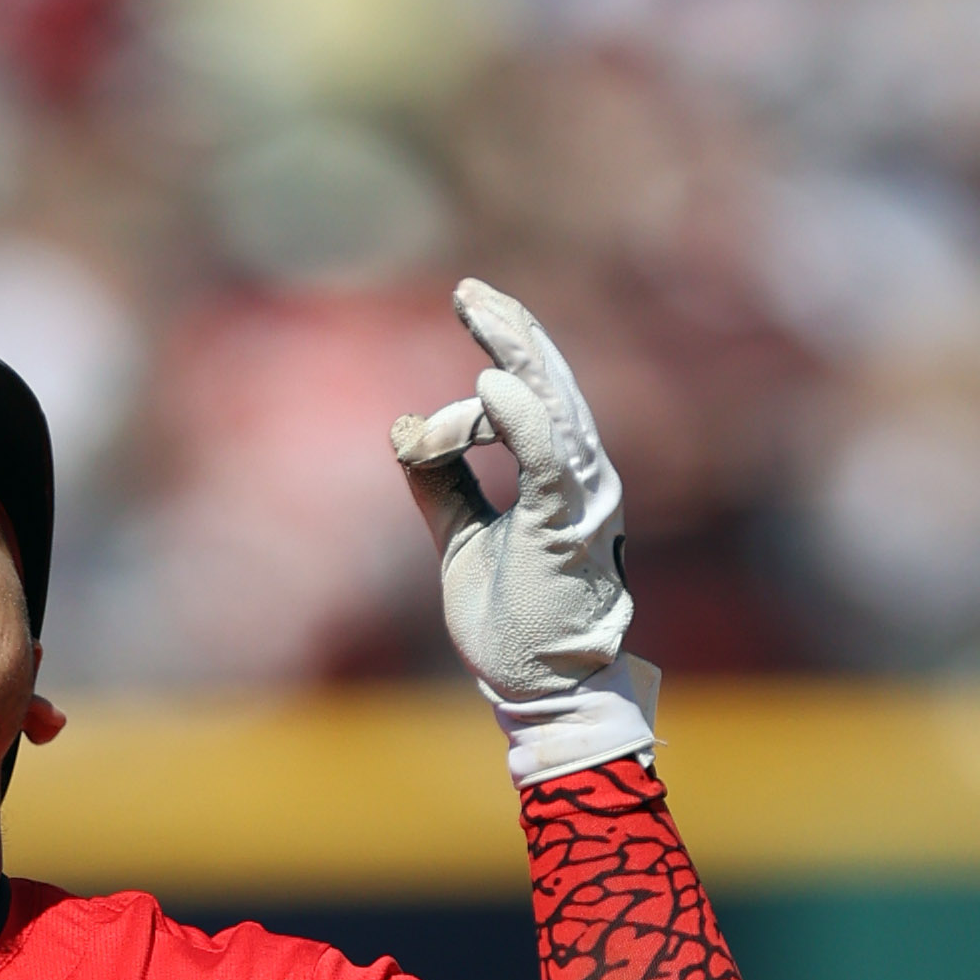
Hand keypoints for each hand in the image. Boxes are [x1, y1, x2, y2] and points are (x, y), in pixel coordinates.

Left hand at [392, 279, 656, 785]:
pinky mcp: (565, 528)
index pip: (526, 403)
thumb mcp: (462, 539)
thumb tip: (399, 431)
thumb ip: (439, 486)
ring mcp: (579, 501)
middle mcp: (580, 479)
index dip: (482, 380)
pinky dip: (522, 420)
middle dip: (510, 331)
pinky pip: (549, 459)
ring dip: (516, 353)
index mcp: (560, 479)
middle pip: (549, 384)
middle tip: (469, 290)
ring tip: (480, 309)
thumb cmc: (512, 621)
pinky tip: (492, 384)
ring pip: (553, 406)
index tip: (424, 411)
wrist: (543, 690)